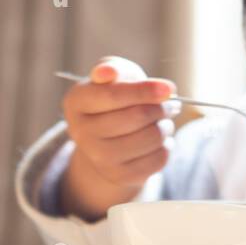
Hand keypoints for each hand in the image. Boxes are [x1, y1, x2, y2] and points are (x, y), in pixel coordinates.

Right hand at [59, 56, 178, 220]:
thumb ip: (114, 68)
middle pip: (136, 117)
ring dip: (166, 125)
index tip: (169, 88)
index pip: (113, 95)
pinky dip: (166, 145)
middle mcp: (81, 133)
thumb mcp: (115, 75)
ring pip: (152, 137)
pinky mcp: (119, 176)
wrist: (110, 137)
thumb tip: (107, 73)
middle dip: (161, 107)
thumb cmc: (116, 96)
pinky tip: (157, 140)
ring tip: (161, 120)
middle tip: (170, 103)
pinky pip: (159, 158)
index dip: (144, 90)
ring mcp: (98, 158)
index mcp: (76, 102)